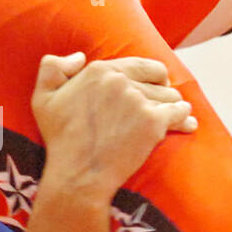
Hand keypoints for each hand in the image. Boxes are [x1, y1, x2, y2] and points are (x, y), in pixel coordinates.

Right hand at [31, 52, 194, 201]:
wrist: (78, 175)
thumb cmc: (60, 140)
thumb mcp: (42, 98)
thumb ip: (53, 67)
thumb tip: (79, 57)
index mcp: (98, 71)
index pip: (140, 64)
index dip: (150, 76)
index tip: (153, 86)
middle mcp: (120, 81)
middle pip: (159, 80)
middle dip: (163, 90)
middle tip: (164, 103)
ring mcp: (138, 101)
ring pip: (171, 97)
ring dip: (174, 106)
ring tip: (177, 117)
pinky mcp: (153, 123)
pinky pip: (180, 114)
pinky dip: (185, 119)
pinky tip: (189, 124)